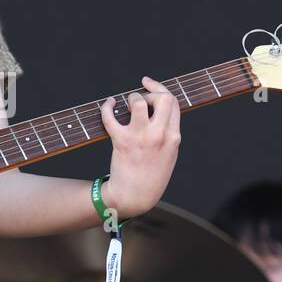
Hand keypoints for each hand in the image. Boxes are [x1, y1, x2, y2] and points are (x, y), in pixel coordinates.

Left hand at [99, 75, 181, 220]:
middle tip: (140, 98)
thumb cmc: (151, 176)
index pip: (173, 102)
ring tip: (125, 103)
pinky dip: (107, 107)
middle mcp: (160, 135)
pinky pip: (111, 117)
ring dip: (130, 98)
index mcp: (174, 137)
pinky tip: (108, 105)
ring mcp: (141, 138)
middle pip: (162, 98)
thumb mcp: (169, 154)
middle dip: (150, 92)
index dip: (160, 88)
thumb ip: (168, 133)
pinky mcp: (122, 142)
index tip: (148, 84)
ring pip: (138, 102)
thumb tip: (159, 111)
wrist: (135, 197)